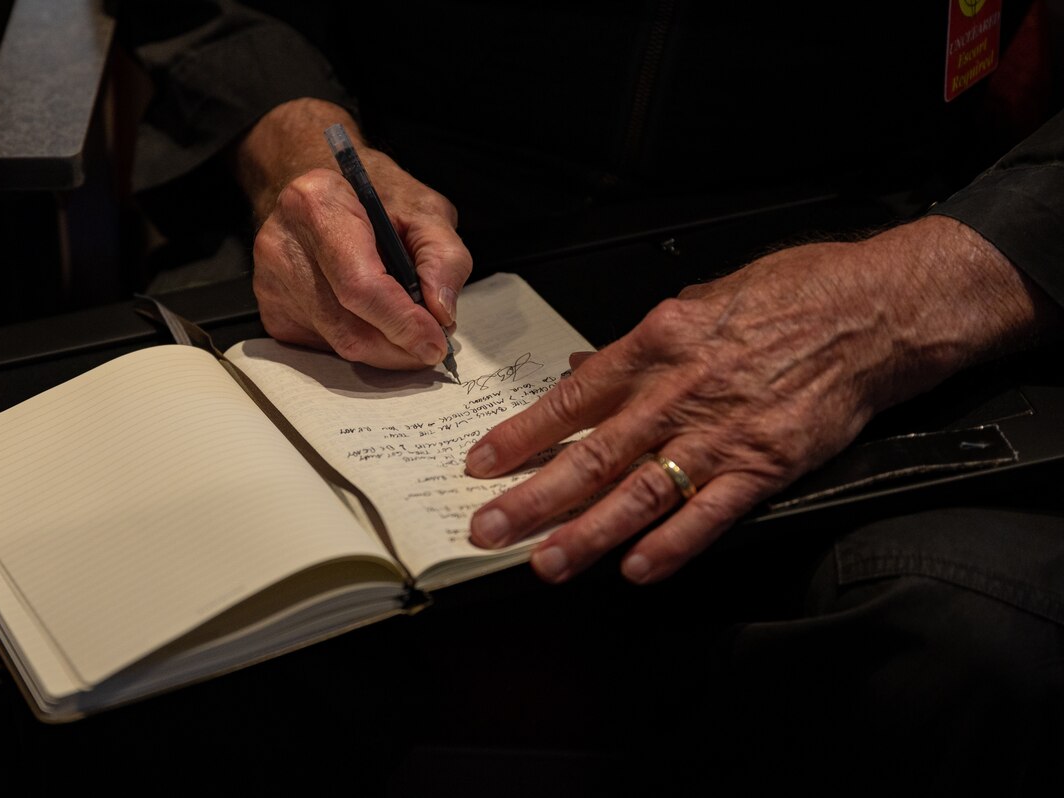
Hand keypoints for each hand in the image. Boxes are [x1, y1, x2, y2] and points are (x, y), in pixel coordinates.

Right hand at [236, 99, 471, 368]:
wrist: (318, 191)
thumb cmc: (374, 197)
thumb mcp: (425, 210)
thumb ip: (444, 258)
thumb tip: (441, 314)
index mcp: (317, 204)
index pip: (359, 285)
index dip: (402, 322)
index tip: (435, 343)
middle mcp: (283, 245)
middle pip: (348, 327)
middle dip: (398, 347)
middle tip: (431, 347)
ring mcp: (270, 283)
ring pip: (338, 344)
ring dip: (383, 349)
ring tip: (408, 329)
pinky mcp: (271, 311)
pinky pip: (324, 347)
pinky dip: (360, 343)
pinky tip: (372, 319)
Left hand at [465, 217, 1055, 583]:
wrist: (872, 310)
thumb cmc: (789, 294)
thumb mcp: (699, 299)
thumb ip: (637, 346)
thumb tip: (583, 373)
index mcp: (656, 343)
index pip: (571, 400)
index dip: (520, 436)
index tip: (482, 464)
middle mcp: (679, 391)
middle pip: (592, 455)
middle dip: (533, 497)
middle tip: (489, 529)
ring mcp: (722, 432)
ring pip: (641, 492)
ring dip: (588, 533)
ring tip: (547, 562)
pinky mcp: (767, 464)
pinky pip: (711, 513)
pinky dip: (673, 545)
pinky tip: (638, 570)